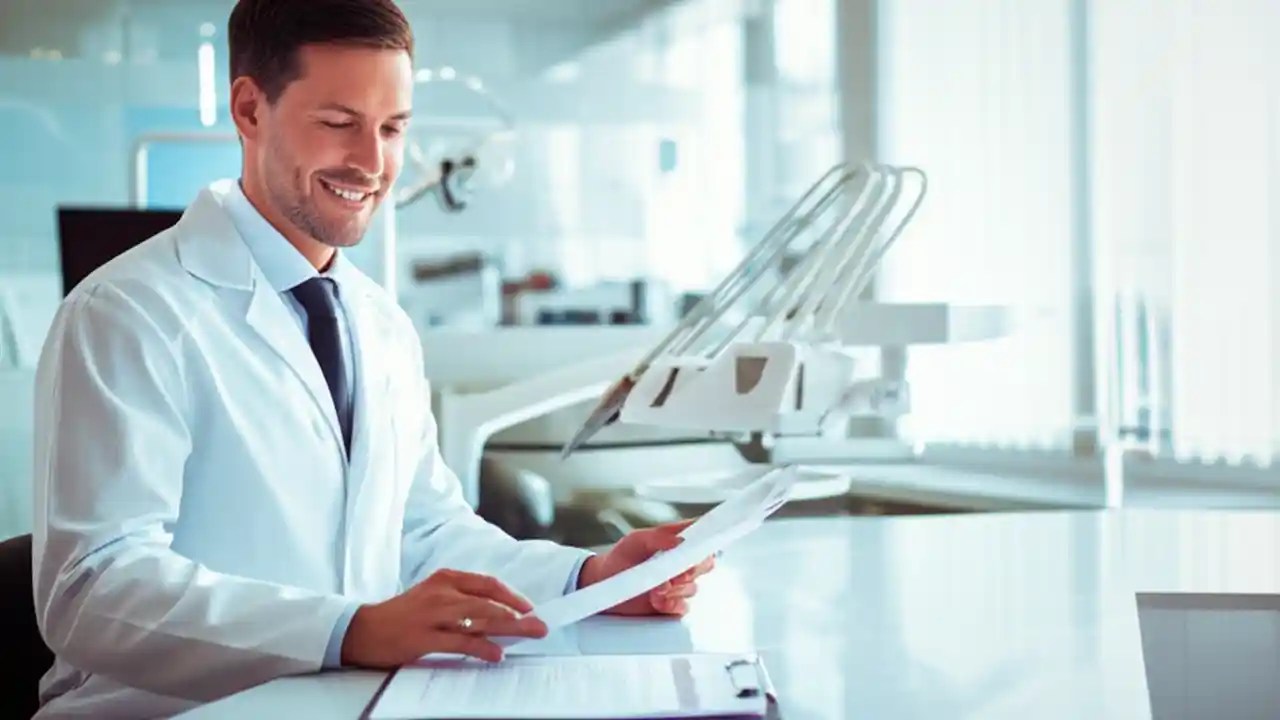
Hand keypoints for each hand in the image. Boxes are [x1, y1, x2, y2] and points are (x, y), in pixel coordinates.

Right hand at [340, 569, 546, 667]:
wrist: (364, 628)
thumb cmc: (402, 614)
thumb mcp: (433, 596)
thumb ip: (462, 601)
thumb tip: (498, 615)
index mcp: (445, 578)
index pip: (488, 583)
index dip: (512, 596)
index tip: (530, 608)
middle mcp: (442, 592)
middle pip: (490, 602)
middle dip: (519, 614)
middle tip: (541, 626)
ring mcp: (433, 614)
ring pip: (480, 619)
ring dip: (509, 628)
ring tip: (529, 636)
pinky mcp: (424, 637)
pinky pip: (461, 641)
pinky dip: (483, 648)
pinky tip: (497, 654)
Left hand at [577, 519, 716, 616]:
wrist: (603, 584)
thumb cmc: (621, 557)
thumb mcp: (636, 541)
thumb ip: (658, 537)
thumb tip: (680, 540)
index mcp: (676, 542)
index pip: (701, 538)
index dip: (707, 540)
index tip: (701, 546)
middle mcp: (680, 563)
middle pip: (703, 564)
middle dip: (691, 569)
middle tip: (675, 573)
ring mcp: (678, 585)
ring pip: (692, 587)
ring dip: (675, 589)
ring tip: (655, 589)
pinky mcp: (672, 605)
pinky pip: (683, 607)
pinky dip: (671, 604)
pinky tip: (656, 601)